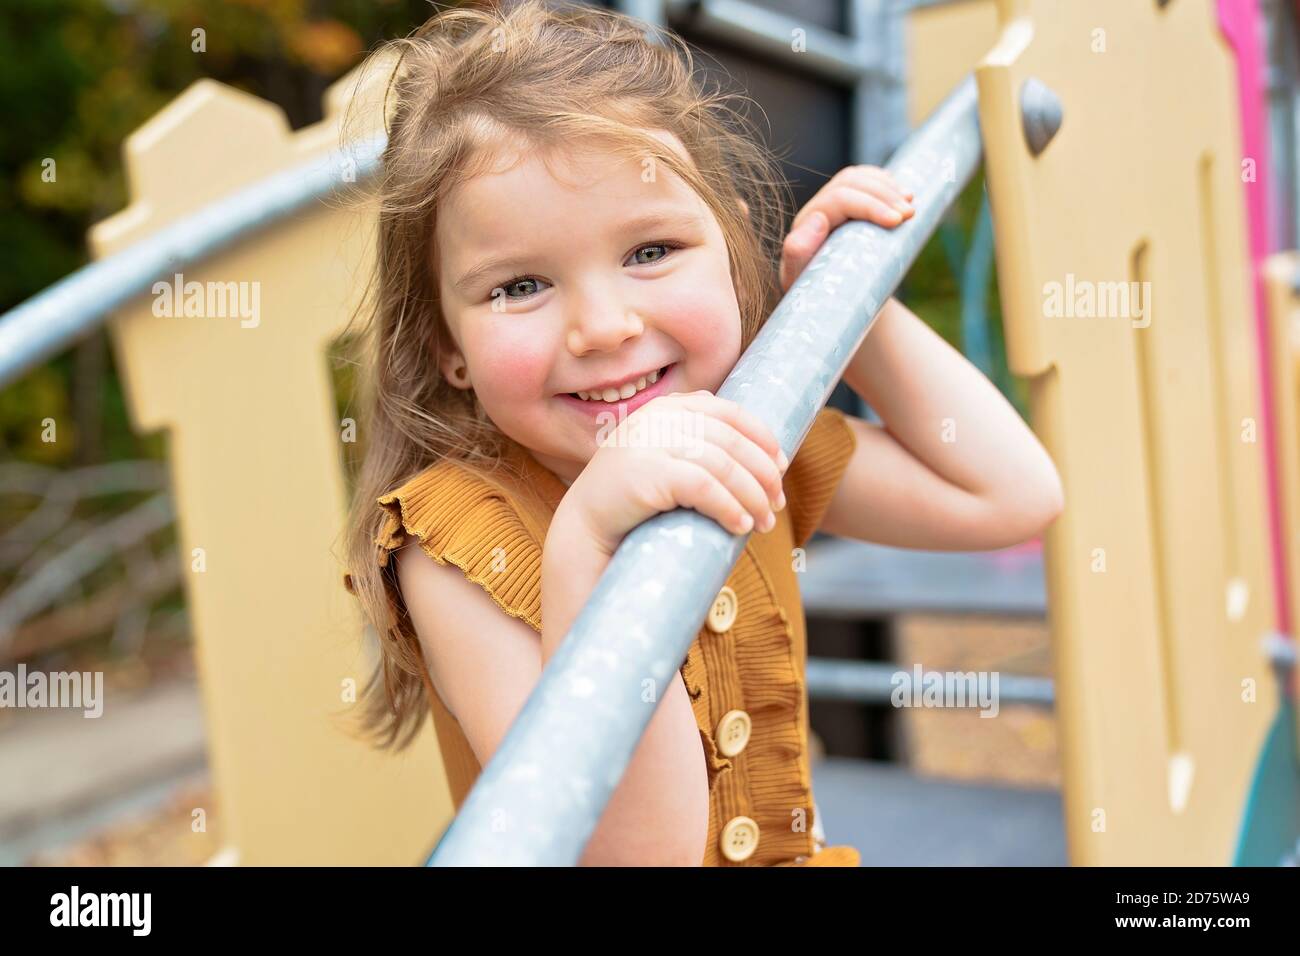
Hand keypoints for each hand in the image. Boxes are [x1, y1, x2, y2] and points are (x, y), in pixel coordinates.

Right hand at [556, 391, 788, 553]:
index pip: (729, 412)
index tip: (781, 465)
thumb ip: (694, 440)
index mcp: (668, 407)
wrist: (586, 526)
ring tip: (764, 523)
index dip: (762, 437)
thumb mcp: (663, 456)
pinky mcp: (649, 472)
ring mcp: (652, 442)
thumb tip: (752, 442)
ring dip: (752, 497)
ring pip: (723, 466)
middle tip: (777, 503)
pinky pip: (704, 487)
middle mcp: (659, 417)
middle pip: (731, 441)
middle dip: (763, 474)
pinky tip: (740, 525)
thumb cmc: (633, 498)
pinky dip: (729, 508)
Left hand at [779, 165, 914, 291]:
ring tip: (911, 205)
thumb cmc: (819, 303)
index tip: (897, 221)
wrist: (832, 310)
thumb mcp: (807, 287)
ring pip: (859, 178)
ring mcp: (831, 209)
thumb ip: (798, 256)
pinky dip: (886, 184)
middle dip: (884, 194)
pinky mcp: (848, 210)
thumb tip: (818, 219)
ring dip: (888, 186)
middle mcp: (816, 212)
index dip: (869, 205)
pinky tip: (902, 194)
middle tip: (910, 214)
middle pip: (850, 182)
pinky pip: (865, 182)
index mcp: (805, 227)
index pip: (838, 199)